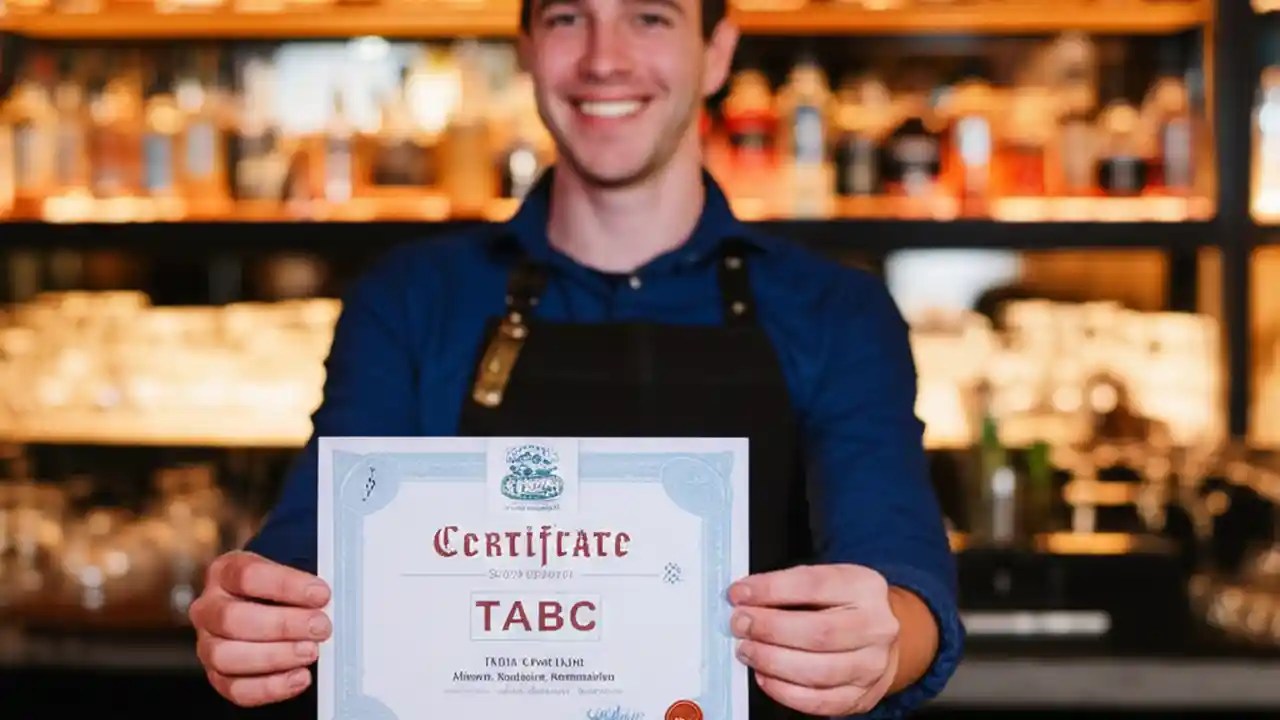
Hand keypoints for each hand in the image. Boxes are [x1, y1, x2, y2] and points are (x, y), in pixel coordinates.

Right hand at [189, 550, 331, 706]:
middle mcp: (209, 608)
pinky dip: (270, 687)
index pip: (248, 575)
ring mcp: (207, 644)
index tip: (321, 594)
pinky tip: (299, 677)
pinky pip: (236, 688)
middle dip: (283, 625)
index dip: (287, 585)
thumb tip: (327, 601)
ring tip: (310, 651)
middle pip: (233, 618)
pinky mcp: (217, 675)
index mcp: (224, 572)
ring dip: (275, 657)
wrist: (255, 606)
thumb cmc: (273, 590)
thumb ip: (302, 586)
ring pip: (227, 656)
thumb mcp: (283, 574)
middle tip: (319, 627)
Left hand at [728, 564, 899, 716]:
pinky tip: (764, 676)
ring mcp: (871, 665)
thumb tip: (744, 597)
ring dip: (771, 661)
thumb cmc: (846, 605)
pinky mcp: (861, 696)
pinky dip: (784, 691)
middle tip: (740, 624)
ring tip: (747, 650)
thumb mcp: (827, 581)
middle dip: (768, 629)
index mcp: (864, 587)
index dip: (771, 589)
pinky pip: (818, 701)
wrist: (881, 638)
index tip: (740, 593)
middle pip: (817, 632)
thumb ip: (789, 586)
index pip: (814, 584)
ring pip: (816, 671)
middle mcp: (875, 627)